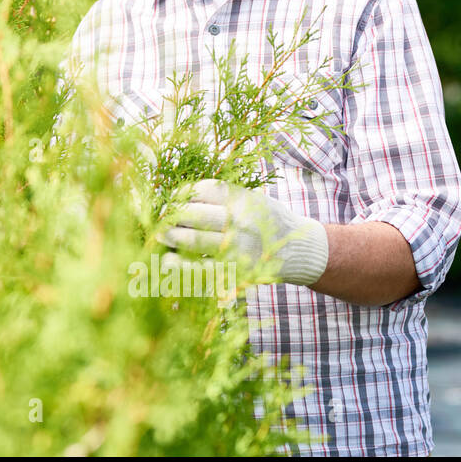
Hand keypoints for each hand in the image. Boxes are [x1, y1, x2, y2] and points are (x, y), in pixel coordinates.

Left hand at [158, 178, 328, 286]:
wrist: (299, 251)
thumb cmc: (267, 221)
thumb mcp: (251, 199)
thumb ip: (222, 196)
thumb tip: (179, 196)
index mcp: (244, 200)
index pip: (203, 190)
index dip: (182, 193)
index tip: (173, 199)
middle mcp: (240, 222)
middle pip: (194, 214)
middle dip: (172, 215)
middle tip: (161, 217)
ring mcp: (238, 248)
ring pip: (193, 240)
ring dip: (171, 237)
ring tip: (161, 235)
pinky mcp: (234, 271)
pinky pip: (200, 269)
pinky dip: (179, 265)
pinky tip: (168, 260)